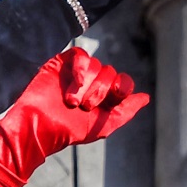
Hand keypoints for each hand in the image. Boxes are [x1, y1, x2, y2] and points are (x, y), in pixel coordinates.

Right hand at [0, 48, 149, 186]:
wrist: (39, 125)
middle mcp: (93, 81)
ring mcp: (78, 71)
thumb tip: (146, 97)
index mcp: (104, 96)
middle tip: (84, 106)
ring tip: (71, 101)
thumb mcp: (103, 126)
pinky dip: (81, 68)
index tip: (114, 97)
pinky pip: (81, 55)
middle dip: (100, 91)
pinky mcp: (63, 62)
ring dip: (86, 85)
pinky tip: (74, 82)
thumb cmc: (68, 130)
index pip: (123, 82)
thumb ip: (126, 112)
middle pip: (110, 72)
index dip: (121, 87)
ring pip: (96, 65)